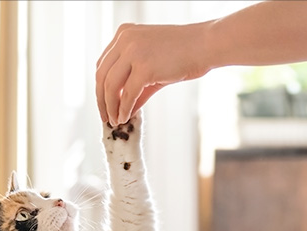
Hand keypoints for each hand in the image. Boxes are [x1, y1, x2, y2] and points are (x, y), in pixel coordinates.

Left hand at [95, 22, 212, 125]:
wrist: (205, 45)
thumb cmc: (184, 53)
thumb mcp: (153, 65)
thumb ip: (135, 84)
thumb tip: (125, 108)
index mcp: (124, 34)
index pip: (103, 64)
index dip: (101, 87)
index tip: (105, 103)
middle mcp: (125, 40)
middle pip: (102, 75)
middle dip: (101, 99)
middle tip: (106, 117)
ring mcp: (133, 52)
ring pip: (110, 86)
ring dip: (111, 107)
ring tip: (115, 121)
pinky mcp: (144, 68)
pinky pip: (127, 94)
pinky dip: (124, 109)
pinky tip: (125, 118)